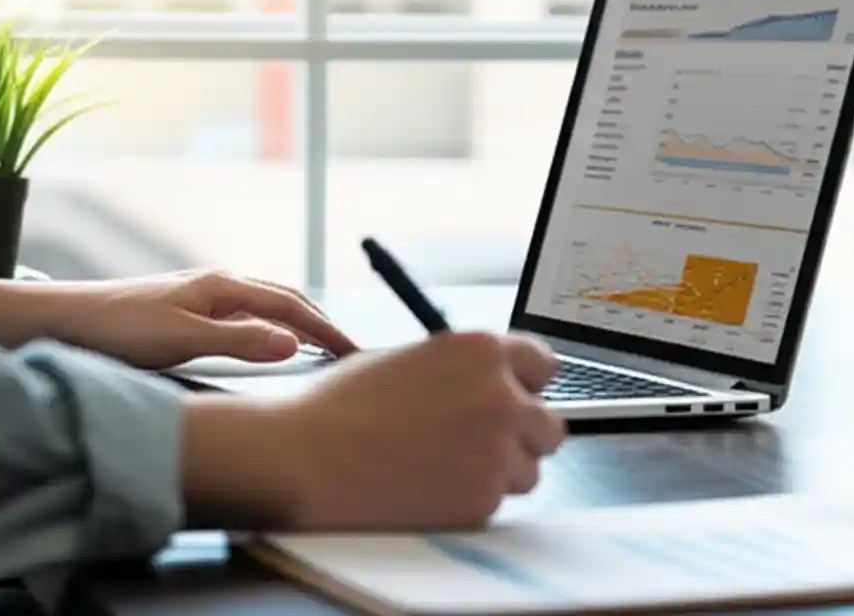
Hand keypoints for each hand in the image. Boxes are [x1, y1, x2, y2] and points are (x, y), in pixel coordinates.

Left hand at [52, 270, 358, 368]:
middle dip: (319, 322)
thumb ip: (239, 339)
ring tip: (318, 344)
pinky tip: (264, 341)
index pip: (290, 306)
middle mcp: (217, 285)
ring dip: (296, 321)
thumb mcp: (183, 337)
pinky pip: (244, 314)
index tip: (354, 352)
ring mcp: (201, 295)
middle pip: (283, 299)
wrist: (62, 319)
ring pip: (264, 304)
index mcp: (223, 286)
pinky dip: (269, 325)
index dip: (325, 329)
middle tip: (347, 349)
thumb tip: (293, 342)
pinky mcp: (185, 309)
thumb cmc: (117, 327)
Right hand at [180, 332, 565, 529]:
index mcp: (481, 351)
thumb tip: (493, 384)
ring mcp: (496, 452)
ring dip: (498, 471)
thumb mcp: (410, 360)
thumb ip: (463, 370)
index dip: (525, 384)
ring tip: (441, 465)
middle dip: (520, 434)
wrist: (305, 456)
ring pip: (527, 470)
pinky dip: (468, 499)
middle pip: (548, 425)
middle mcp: (501, 397)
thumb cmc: (342, 405)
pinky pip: (494, 502)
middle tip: (479, 441)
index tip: (514, 396)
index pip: (543, 365)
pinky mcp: (482, 500)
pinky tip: (426, 486)